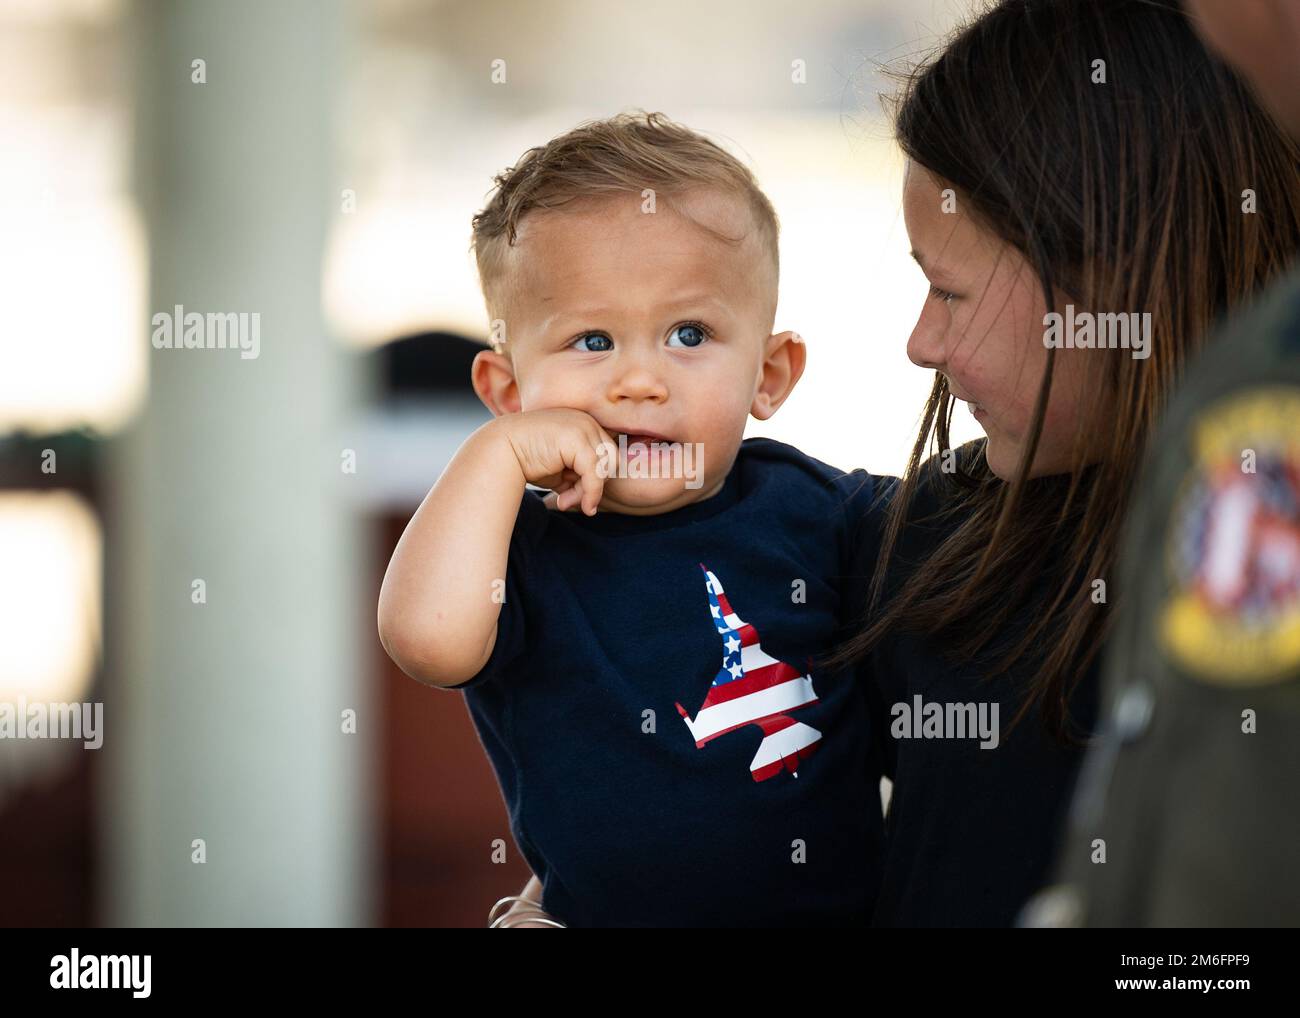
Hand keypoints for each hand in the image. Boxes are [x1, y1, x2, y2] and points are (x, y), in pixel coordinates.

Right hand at [492, 409, 614, 515]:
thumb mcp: (558, 469)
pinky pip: (594, 473)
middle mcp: (586, 421)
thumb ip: (577, 478)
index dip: (596, 478)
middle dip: (595, 485)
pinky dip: (589, 493)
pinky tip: (572, 504)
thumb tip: (591, 500)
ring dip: (588, 492)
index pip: (606, 453)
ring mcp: (583, 427)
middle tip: (570, 501)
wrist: (499, 450)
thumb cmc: (525, 459)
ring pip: (605, 467)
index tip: (575, 497)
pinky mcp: (577, 439)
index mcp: (583, 423)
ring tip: (565, 502)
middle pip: (611, 459)